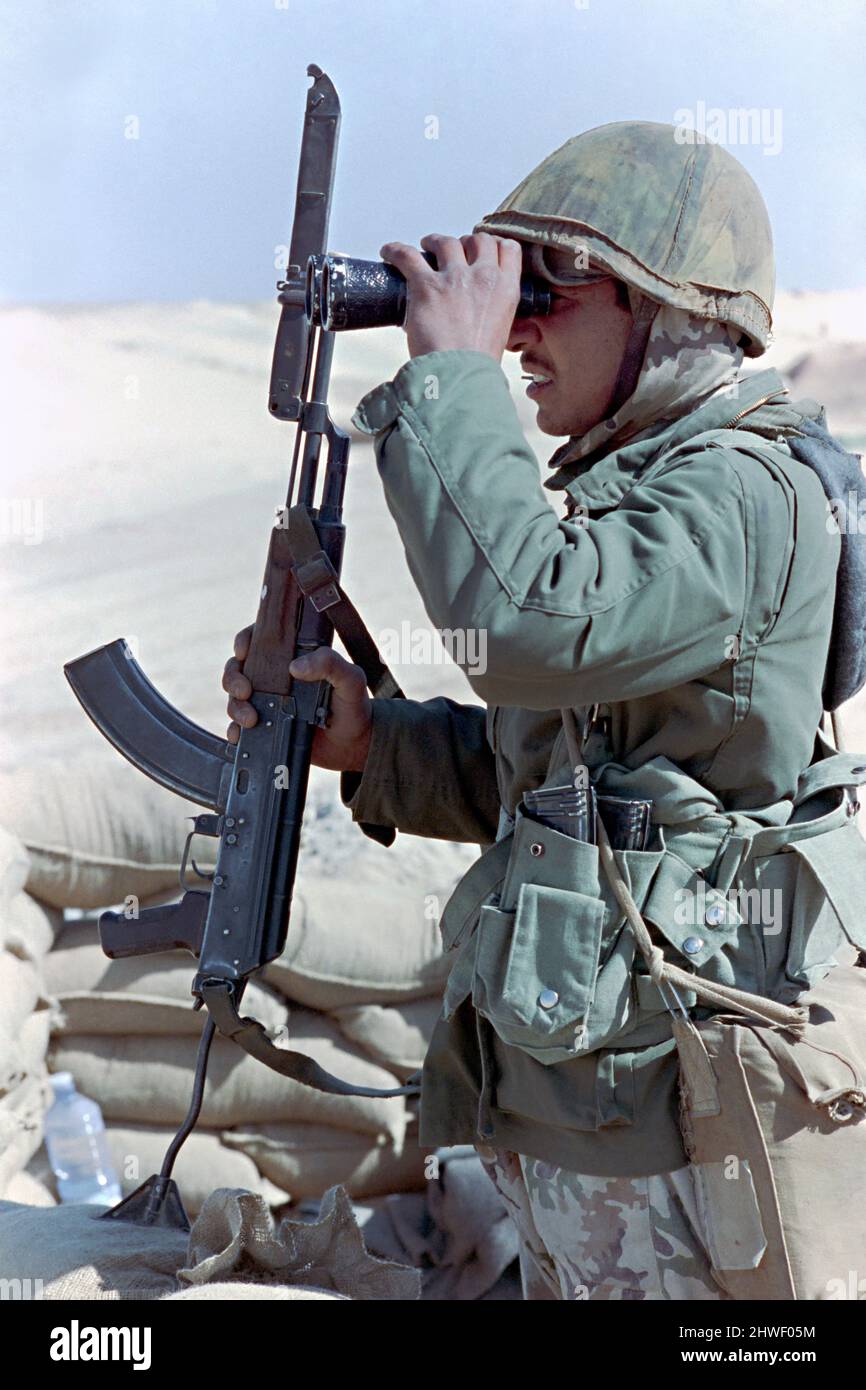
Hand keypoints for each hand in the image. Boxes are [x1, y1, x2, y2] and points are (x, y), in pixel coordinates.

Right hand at [222, 628, 372, 772]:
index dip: (245, 640)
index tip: (243, 651)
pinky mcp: (264, 728)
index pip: (260, 640)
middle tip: (245, 691)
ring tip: (251, 720)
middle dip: (233, 678)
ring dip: (235, 707)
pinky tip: (240, 736)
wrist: (353, 746)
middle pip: (238, 669)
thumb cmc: (353, 706)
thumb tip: (296, 666)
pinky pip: (238, 728)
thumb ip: (330, 664)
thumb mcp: (350, 680)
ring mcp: (266, 703)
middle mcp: (274, 679)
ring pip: (235, 698)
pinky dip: (234, 731)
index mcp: (292, 659)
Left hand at [380, 231, 521, 359]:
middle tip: (453, 252)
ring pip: (446, 242)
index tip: (481, 250)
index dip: (493, 245)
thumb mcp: (502, 332)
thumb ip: (496, 313)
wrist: (459, 376)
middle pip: (477, 240)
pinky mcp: (426, 285)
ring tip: (425, 248)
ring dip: (435, 242)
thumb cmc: (477, 363)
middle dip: (465, 243)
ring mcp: (454, 278)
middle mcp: (483, 277)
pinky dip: (395, 251)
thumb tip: (484, 313)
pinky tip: (389, 253)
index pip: (507, 248)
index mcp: (506, 289)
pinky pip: (407, 255)